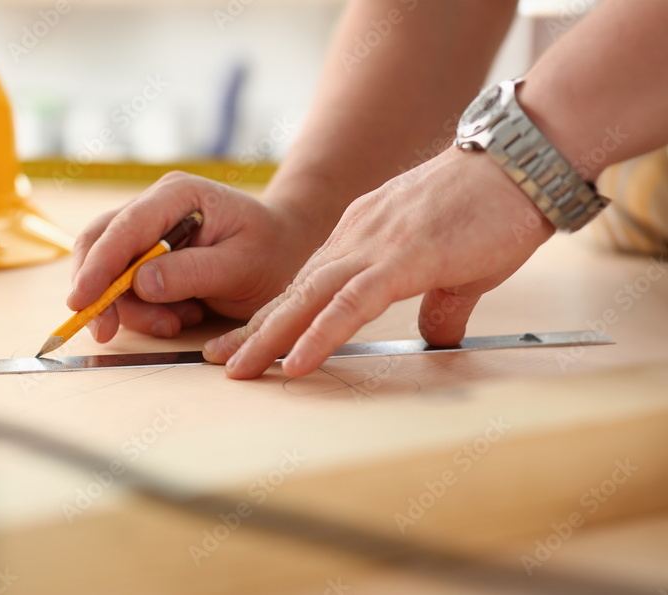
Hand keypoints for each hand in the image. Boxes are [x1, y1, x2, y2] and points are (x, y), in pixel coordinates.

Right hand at [69, 172, 317, 342]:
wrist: (285, 253)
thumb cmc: (271, 253)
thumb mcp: (241, 265)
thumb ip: (192, 272)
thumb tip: (140, 283)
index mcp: (177, 194)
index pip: (125, 228)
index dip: (98, 266)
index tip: (82, 301)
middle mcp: (154, 206)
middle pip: (99, 244)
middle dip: (98, 292)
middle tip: (105, 331)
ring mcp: (147, 231)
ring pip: (108, 271)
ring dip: (133, 308)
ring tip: (178, 322)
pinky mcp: (146, 256)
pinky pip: (126, 288)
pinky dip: (145, 311)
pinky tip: (181, 315)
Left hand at [204, 148, 555, 378]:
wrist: (523, 162)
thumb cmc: (493, 207)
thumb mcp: (458, 266)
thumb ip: (439, 302)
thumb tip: (437, 335)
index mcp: (364, 235)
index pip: (309, 284)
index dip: (276, 316)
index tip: (248, 342)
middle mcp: (357, 237)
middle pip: (295, 291)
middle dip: (255, 329)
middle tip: (220, 360)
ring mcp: (375, 244)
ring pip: (309, 296)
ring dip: (271, 336)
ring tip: (241, 369)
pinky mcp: (404, 257)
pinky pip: (351, 303)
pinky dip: (321, 334)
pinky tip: (298, 362)